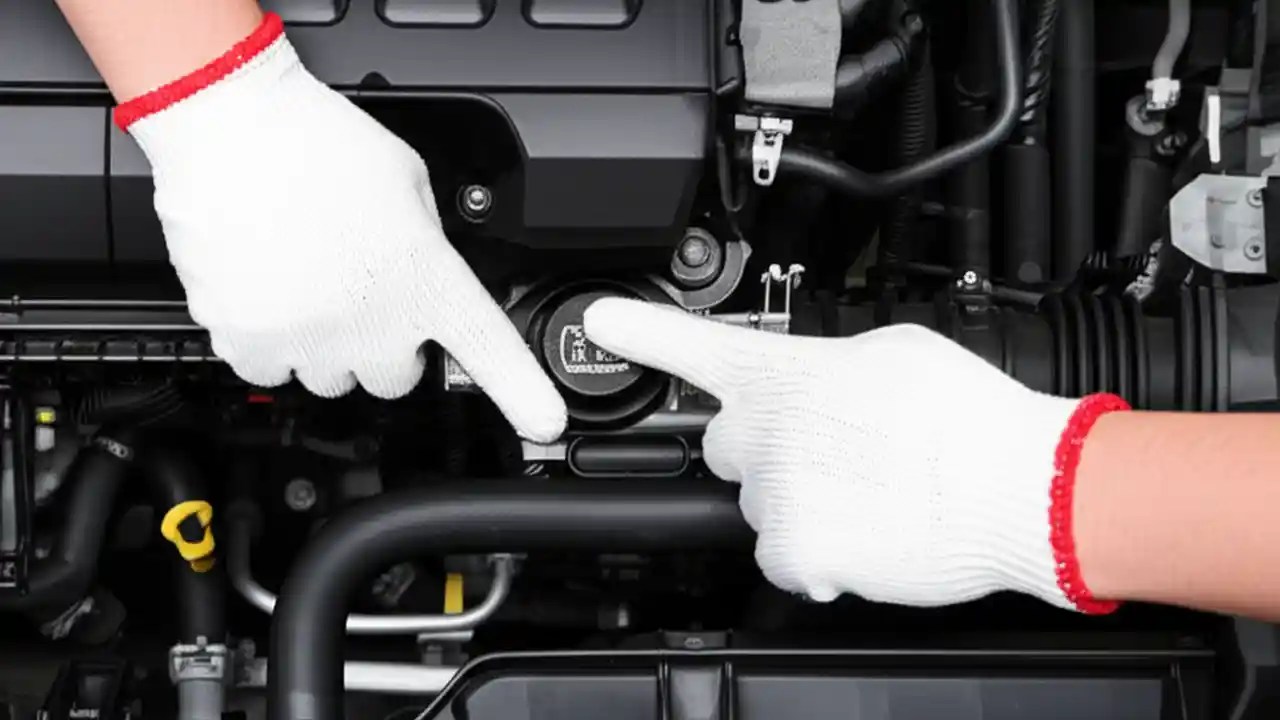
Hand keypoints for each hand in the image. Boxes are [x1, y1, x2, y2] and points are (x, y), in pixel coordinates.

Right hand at [118, 16, 564, 440]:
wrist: (227, 124)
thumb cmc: (315, 142)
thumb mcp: (407, 183)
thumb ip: (427, 243)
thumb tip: (427, 274)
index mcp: (424, 275)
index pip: (487, 347)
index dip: (522, 393)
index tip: (543, 420)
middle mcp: (371, 319)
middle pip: (394, 377)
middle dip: (383, 345)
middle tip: (360, 295)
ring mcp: (308, 337)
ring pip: (330, 377)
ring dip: (325, 344)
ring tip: (306, 283)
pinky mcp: (247, 342)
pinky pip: (268, 370)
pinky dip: (268, 342)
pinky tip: (268, 292)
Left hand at [584, 298, 1124, 611]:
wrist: (1020, 488)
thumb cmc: (970, 420)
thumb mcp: (894, 353)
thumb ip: (828, 365)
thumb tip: (817, 385)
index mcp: (789, 373)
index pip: (693, 347)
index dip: (638, 334)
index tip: (601, 324)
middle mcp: (768, 429)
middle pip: (728, 443)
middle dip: (765, 448)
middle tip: (829, 452)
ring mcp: (775, 492)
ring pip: (760, 502)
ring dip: (798, 499)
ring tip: (867, 491)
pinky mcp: (794, 549)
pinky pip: (783, 556)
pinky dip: (814, 552)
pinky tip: (863, 531)